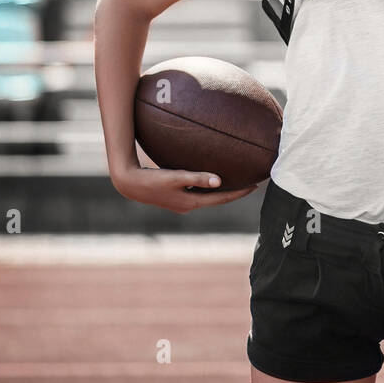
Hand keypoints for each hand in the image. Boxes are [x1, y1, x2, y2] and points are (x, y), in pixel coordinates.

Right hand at [112, 163, 260, 213]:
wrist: (129, 184)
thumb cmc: (151, 180)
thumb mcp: (174, 178)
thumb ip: (196, 178)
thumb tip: (219, 180)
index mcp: (191, 202)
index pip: (221, 198)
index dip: (239, 192)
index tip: (255, 185)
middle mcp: (188, 205)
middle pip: (218, 199)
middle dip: (235, 192)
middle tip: (252, 182)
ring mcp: (181, 202)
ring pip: (208, 196)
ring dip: (222, 190)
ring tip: (236, 180)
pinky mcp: (175, 196)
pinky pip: (198, 191)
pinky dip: (208, 186)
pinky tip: (211, 177)